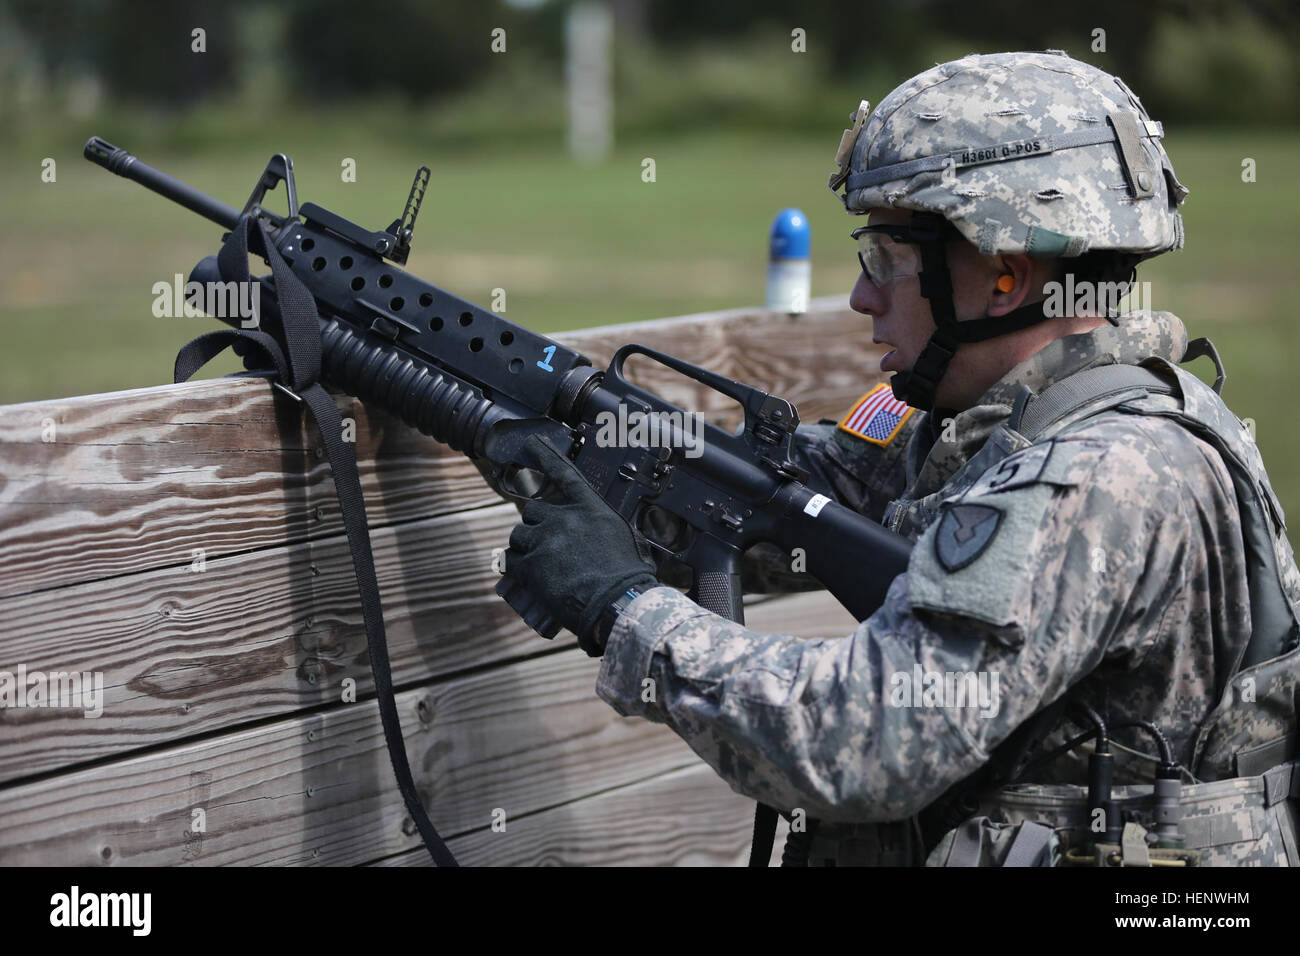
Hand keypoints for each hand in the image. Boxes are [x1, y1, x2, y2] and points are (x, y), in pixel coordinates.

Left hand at [498, 435, 658, 653]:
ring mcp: (545, 539)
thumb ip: (607, 529)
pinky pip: (510, 559)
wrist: (617, 603)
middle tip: (550, 549)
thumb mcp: (627, 540)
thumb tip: (601, 535)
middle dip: (538, 527)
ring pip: (519, 535)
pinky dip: (515, 568)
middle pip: (533, 511)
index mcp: (590, 508)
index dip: (545, 456)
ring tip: (542, 567)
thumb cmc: (629, 576)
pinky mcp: (530, 564)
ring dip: (525, 547)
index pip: (563, 474)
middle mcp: (564, 517)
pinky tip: (526, 578)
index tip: (531, 443)